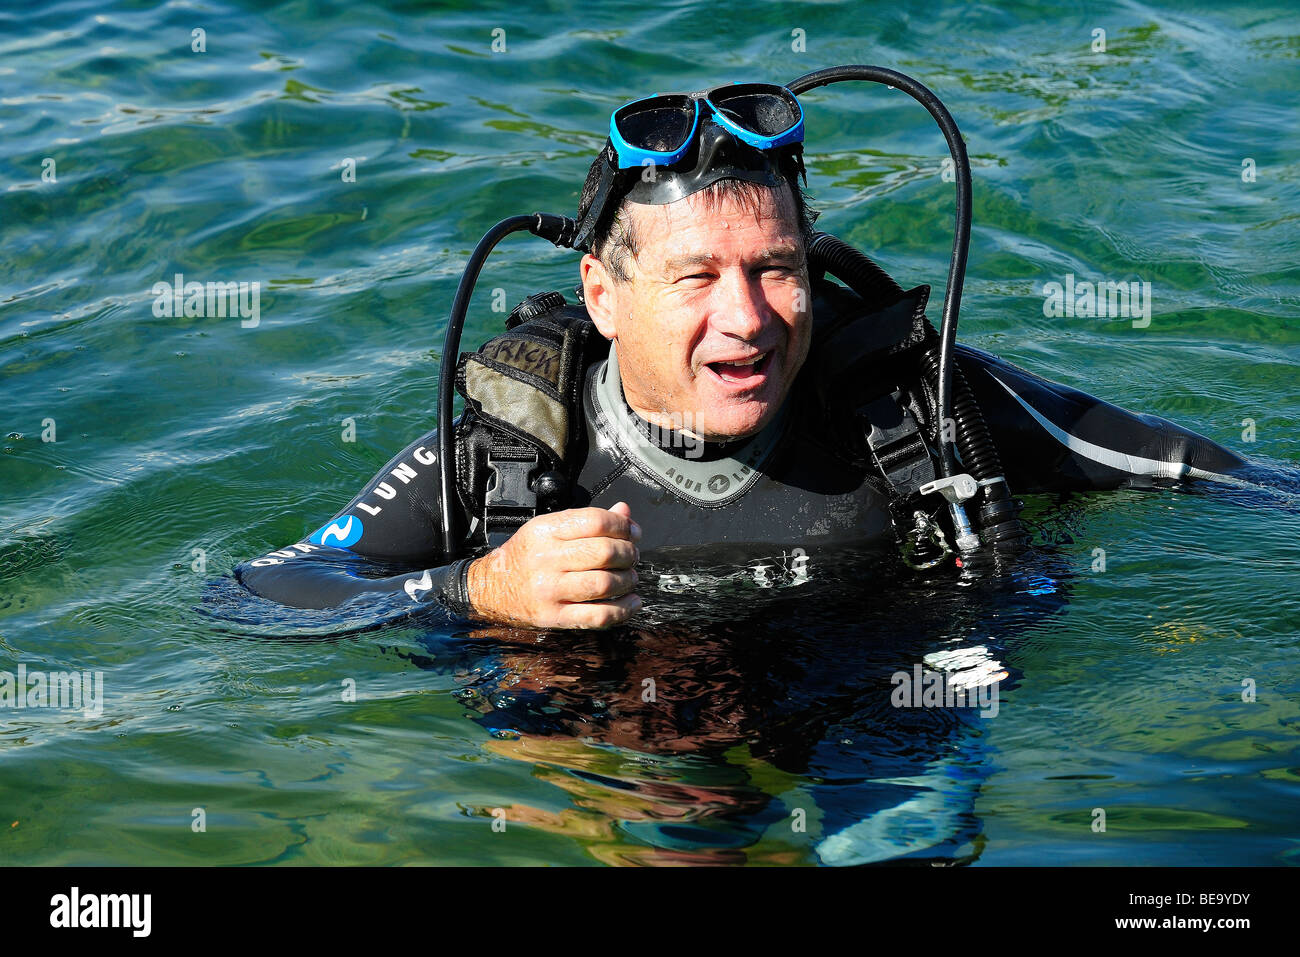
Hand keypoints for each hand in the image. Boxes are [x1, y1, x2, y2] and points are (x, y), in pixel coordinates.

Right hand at [466, 501, 642, 629]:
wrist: (490, 589)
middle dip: (629, 554)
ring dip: (628, 580)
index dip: (622, 526)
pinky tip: (631, 602)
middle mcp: (546, 559)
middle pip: (604, 552)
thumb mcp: (549, 529)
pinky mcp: (554, 616)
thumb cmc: (525, 557)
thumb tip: (625, 512)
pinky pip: (597, 615)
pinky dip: (622, 610)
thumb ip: (588, 521)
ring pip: (605, 584)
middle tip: (632, 556)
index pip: (595, 521)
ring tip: (630, 577)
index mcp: (546, 531)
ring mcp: (550, 590)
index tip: (632, 532)